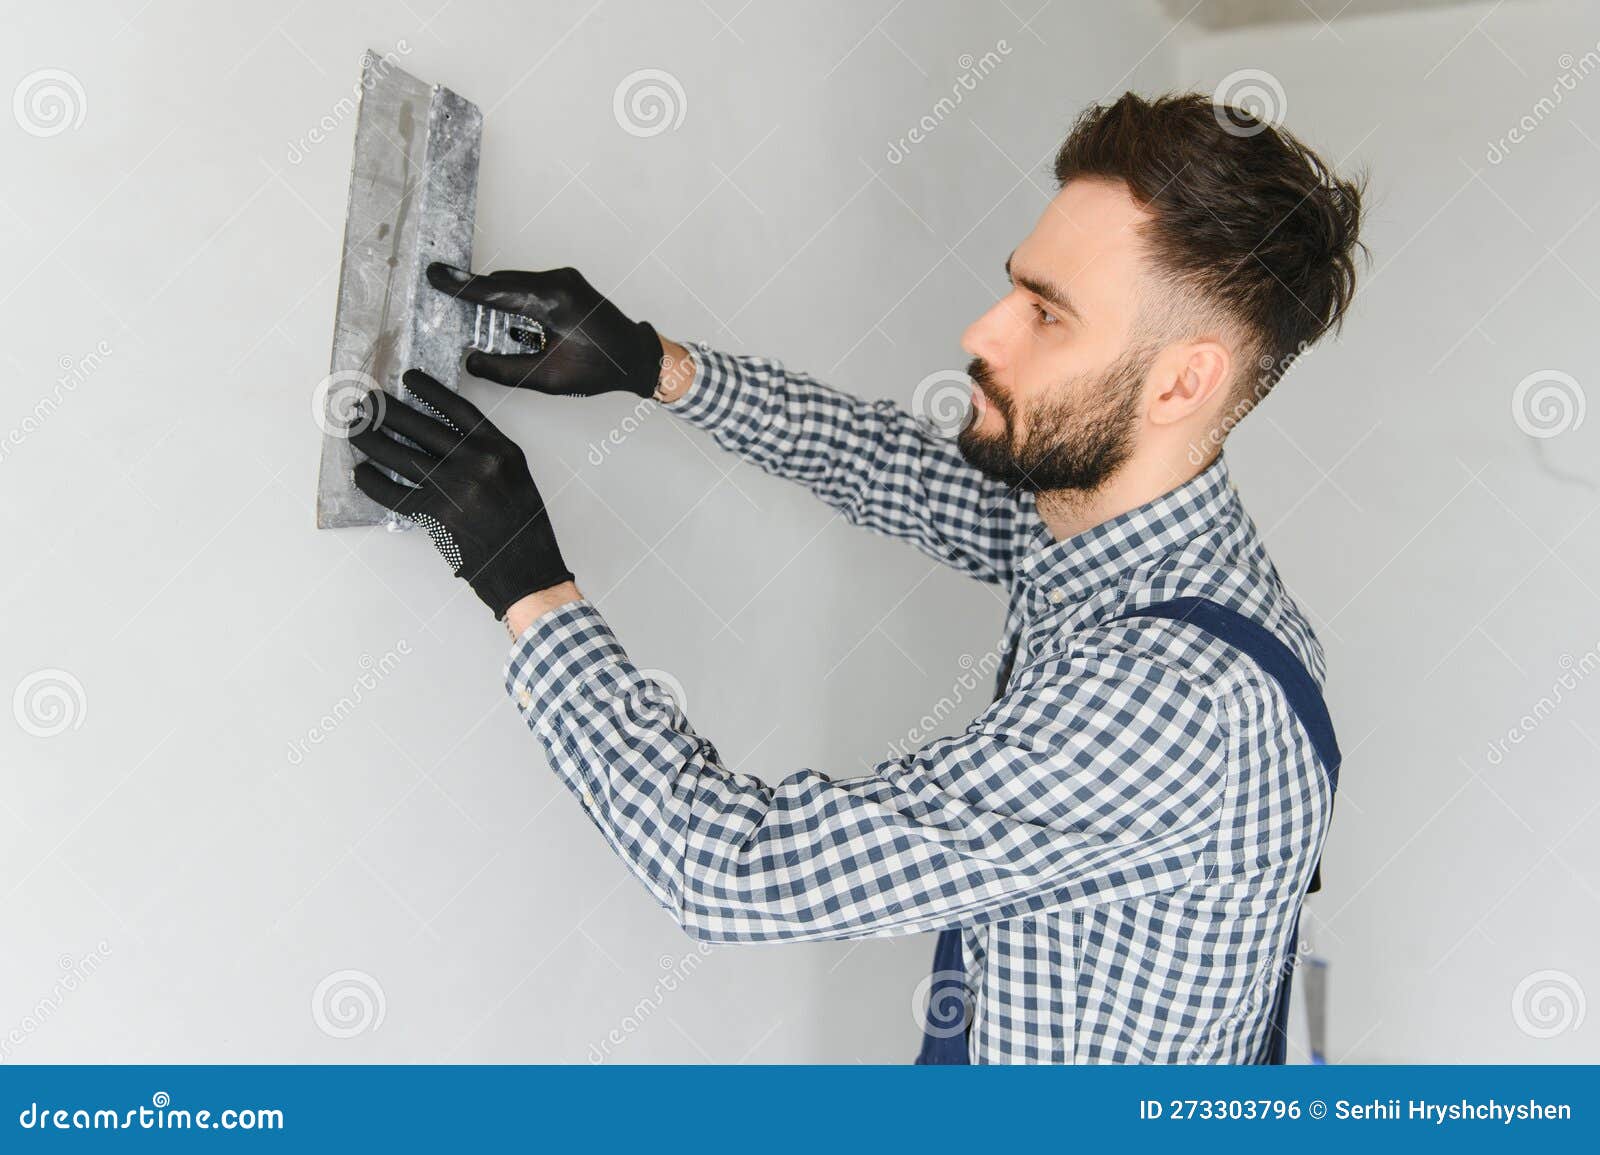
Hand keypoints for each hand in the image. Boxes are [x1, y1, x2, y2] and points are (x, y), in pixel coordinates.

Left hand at [348, 369, 573, 617]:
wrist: (526, 567)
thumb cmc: (523, 526)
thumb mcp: (515, 476)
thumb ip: (484, 453)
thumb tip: (442, 437)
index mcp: (500, 449)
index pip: (457, 409)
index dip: (429, 390)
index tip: (408, 379)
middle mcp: (476, 462)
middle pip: (420, 426)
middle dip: (386, 411)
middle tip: (367, 402)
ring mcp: (453, 488)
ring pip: (399, 456)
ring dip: (370, 439)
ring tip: (355, 429)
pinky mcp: (435, 515)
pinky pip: (392, 493)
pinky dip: (372, 482)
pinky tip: (362, 473)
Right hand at [427, 263, 663, 397]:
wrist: (636, 356)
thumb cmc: (598, 369)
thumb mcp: (547, 378)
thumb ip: (504, 370)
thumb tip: (471, 361)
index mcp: (552, 302)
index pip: (494, 291)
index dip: (460, 285)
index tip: (434, 274)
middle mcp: (558, 281)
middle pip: (502, 284)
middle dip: (476, 298)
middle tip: (453, 314)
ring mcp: (564, 277)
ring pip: (515, 284)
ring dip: (498, 302)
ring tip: (485, 328)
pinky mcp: (568, 281)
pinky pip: (530, 286)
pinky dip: (515, 302)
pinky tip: (514, 325)